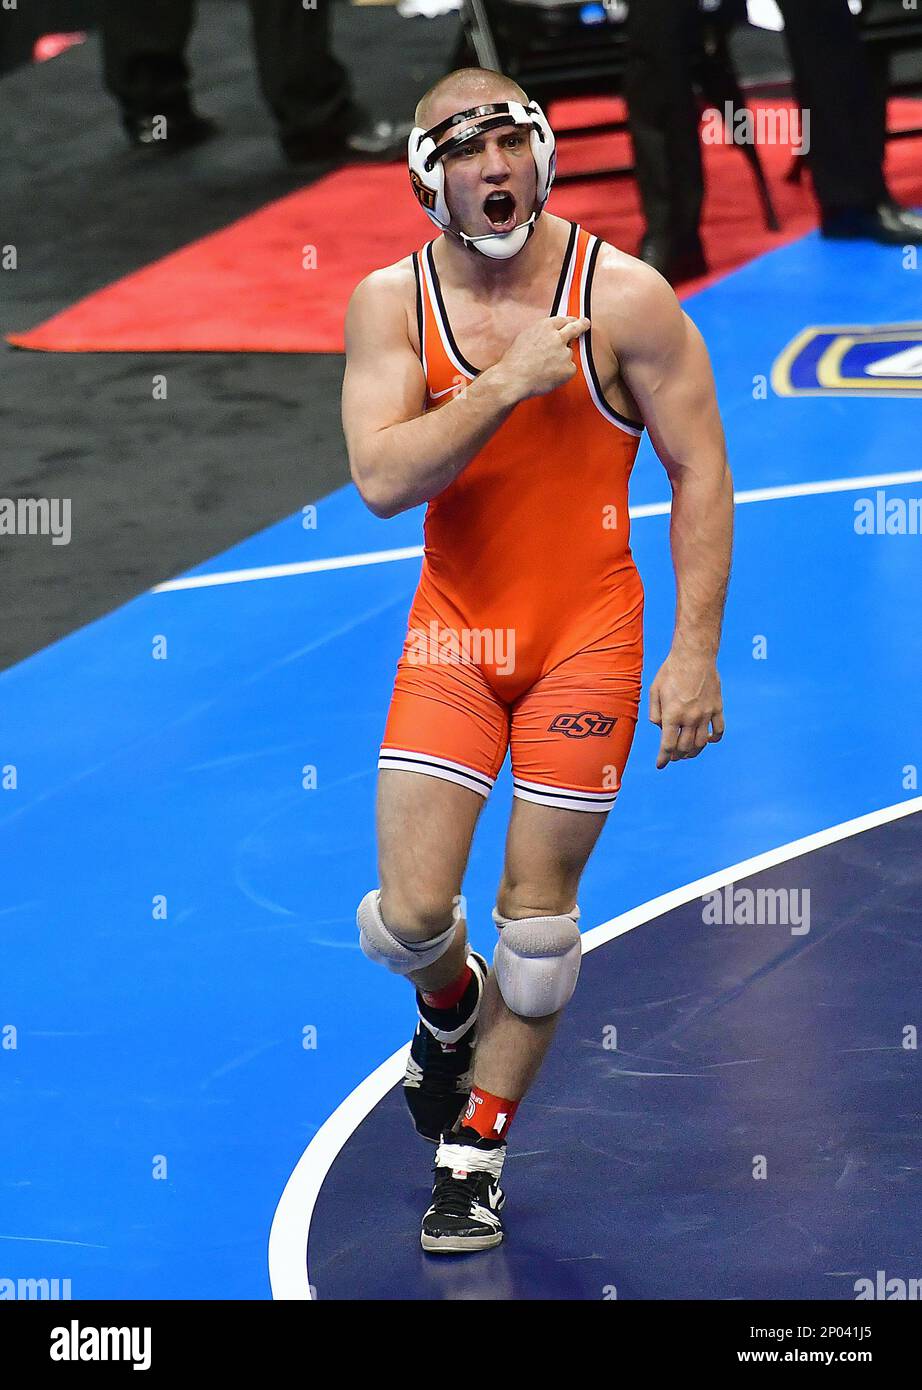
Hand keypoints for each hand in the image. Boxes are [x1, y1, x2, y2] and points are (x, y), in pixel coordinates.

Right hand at [495, 315, 589, 401]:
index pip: (563, 320)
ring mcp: (565, 353)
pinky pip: (569, 369)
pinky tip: (549, 376)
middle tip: (586, 323)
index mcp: (546, 326)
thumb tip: (549, 334)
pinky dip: (562, 373)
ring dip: (561, 359)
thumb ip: (540, 333)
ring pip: (568, 354)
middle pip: (576, 328)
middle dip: (582, 325)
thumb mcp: (525, 336)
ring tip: (544, 368)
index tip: (573, 321)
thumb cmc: (514, 360)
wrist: (514, 378)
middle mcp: (558, 337)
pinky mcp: (569, 368)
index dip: (569, 321)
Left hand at [649, 649, 724, 769]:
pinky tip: (709, 741)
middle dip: (677, 756)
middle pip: (685, 747)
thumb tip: (660, 728)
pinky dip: (715, 739)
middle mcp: (690, 718)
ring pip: (702, 742)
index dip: (663, 758)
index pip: (668, 745)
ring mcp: (706, 714)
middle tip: (673, 757)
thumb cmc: (671, 670)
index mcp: (672, 714)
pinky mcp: (717, 707)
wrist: (695, 655)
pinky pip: (719, 729)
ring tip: (688, 753)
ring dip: (694, 751)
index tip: (660, 765)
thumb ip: (654, 712)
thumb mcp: (654, 690)